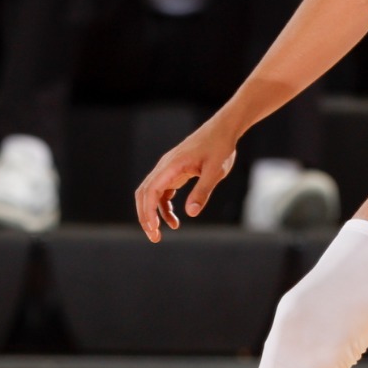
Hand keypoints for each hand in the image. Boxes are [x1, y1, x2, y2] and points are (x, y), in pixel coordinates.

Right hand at [135, 119, 240, 240]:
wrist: (223, 129)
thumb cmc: (220, 147)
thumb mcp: (215, 171)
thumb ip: (203, 191)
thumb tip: (191, 213)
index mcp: (172, 165)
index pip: (151, 190)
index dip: (148, 211)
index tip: (154, 229)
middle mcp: (165, 166)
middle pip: (144, 193)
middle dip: (145, 216)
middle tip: (154, 237)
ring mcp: (168, 169)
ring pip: (151, 193)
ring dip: (153, 213)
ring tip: (162, 232)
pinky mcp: (174, 171)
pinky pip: (162, 191)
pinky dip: (164, 206)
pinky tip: (174, 219)